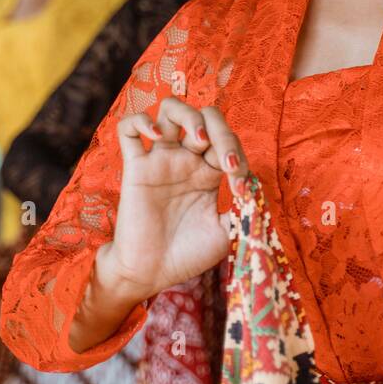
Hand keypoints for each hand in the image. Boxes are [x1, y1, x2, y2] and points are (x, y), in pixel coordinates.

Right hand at [106, 97, 248, 299]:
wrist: (152, 274)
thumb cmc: (189, 254)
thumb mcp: (227, 232)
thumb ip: (243, 209)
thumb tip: (255, 187)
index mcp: (210, 171)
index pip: (228, 141)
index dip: (239, 155)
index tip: (240, 189)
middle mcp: (186, 159)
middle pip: (204, 117)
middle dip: (220, 130)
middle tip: (224, 161)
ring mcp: (160, 160)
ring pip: (169, 110)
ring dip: (187, 115)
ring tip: (197, 140)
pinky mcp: (134, 167)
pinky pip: (127, 128)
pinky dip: (140, 121)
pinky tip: (156, 137)